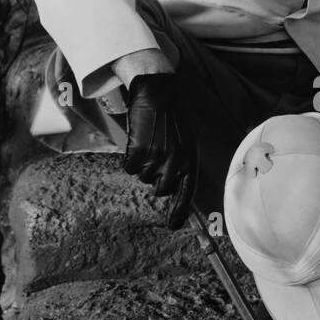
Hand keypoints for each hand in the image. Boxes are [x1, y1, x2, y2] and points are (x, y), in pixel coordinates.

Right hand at [122, 73, 197, 228]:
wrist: (158, 92)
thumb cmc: (172, 118)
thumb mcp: (187, 142)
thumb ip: (183, 165)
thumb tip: (172, 188)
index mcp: (191, 160)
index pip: (187, 194)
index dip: (179, 212)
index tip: (172, 226)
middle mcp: (176, 162)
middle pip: (160, 189)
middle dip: (154, 179)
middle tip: (155, 157)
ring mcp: (157, 157)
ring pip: (142, 178)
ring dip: (142, 164)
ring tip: (149, 142)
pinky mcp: (138, 151)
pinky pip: (128, 168)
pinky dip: (128, 158)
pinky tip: (136, 141)